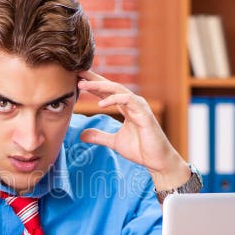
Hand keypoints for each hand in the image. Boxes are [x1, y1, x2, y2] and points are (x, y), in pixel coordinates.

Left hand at [78, 70, 190, 190]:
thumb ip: (99, 136)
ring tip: (83, 85)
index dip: (93, 85)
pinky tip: (100, 104)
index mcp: (126, 107)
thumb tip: (82, 135)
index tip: (78, 80)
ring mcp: (139, 107)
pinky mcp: (144, 114)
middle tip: (78, 73)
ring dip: (99, 86)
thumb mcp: (114, 142)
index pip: (107, 92)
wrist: (156, 161)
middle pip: (111, 86)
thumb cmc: (140, 149)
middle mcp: (132, 103)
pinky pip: (128, 100)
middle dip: (94, 80)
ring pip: (118, 89)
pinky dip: (114, 99)